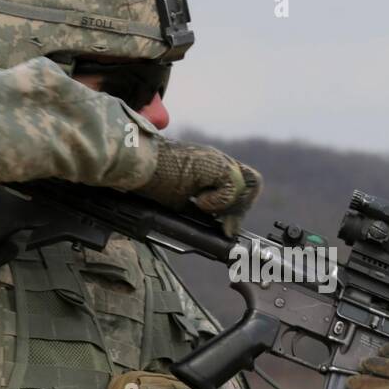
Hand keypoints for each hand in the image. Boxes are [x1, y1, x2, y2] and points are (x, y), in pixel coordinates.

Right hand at [136, 140, 261, 234]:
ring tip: (208, 210)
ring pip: (248, 184)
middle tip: (225, 227)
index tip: (227, 227)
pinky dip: (218, 201)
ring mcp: (218, 160)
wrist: (136, 163)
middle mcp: (220, 160)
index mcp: (213, 168)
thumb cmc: (150, 179)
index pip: (244, 185)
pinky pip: (233, 187)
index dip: (239, 207)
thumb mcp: (180, 199)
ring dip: (231, 205)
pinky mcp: (214, 163)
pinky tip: (199, 202)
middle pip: (252, 184)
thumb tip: (214, 228)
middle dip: (241, 209)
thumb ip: (199, 208)